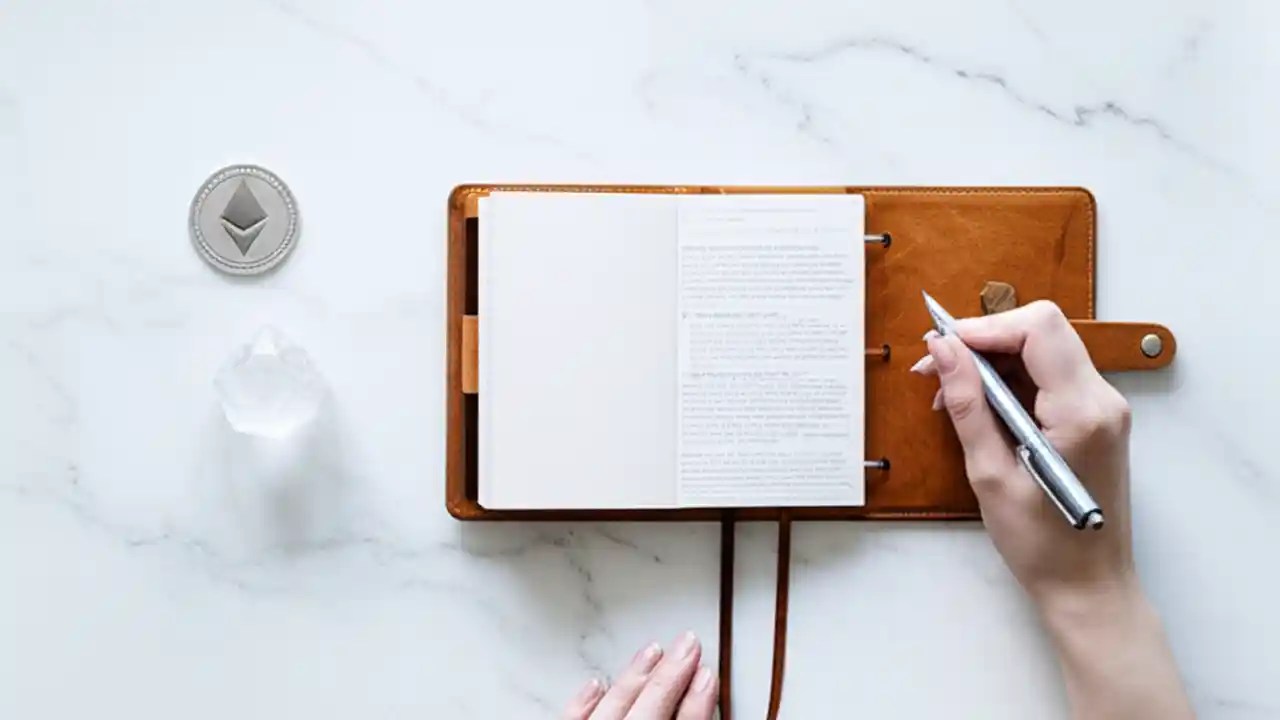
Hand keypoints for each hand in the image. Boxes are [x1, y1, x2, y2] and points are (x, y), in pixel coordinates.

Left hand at [562, 633, 716, 719]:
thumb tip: (696, 701)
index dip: (699, 700)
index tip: (708, 675)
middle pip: (651, 707)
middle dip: (671, 673)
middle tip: (688, 643)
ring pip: (613, 705)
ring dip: (634, 676)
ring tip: (652, 650)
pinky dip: (584, 702)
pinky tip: (595, 684)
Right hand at [913, 301, 1193, 718]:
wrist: (1088, 586)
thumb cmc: (1042, 545)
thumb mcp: (990, 474)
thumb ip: (967, 404)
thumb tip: (943, 350)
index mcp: (1082, 411)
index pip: (1038, 329)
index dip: (984, 327)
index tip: (941, 347)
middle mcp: (1102, 399)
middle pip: (1041, 331)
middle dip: (983, 341)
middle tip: (934, 369)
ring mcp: (1103, 407)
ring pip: (1042, 350)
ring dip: (992, 362)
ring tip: (948, 394)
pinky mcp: (1094, 417)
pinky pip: (1048, 376)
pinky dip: (1009, 381)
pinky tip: (977, 407)